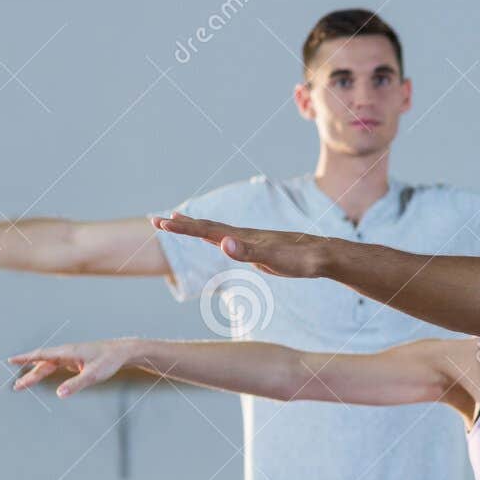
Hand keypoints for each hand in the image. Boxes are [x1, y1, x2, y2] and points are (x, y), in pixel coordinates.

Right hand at [9, 339, 137, 396]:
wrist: (123, 352)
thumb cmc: (109, 360)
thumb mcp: (93, 375)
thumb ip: (76, 384)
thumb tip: (59, 394)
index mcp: (67, 352)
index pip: (41, 355)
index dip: (25, 358)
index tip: (11, 361)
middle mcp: (66, 353)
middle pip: (42, 364)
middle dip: (28, 374)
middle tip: (16, 387)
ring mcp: (70, 356)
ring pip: (48, 365)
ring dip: (36, 374)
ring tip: (23, 384)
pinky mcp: (75, 360)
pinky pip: (55, 366)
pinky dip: (45, 371)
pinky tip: (41, 376)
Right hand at [152, 214, 325, 277]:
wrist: (323, 256)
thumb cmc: (300, 260)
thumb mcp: (273, 258)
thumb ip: (247, 251)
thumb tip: (223, 243)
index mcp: (242, 237)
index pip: (206, 230)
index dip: (183, 227)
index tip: (159, 222)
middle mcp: (243, 235)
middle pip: (207, 227)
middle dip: (181, 224)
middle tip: (156, 220)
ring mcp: (251, 240)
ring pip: (217, 230)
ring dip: (195, 226)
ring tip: (178, 220)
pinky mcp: (258, 247)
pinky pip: (230, 239)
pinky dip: (215, 236)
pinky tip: (216, 238)